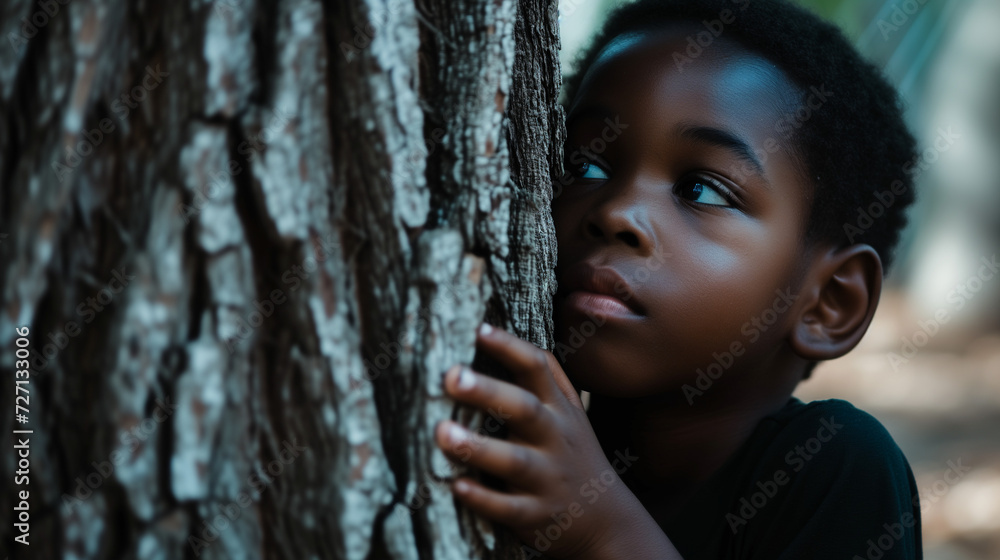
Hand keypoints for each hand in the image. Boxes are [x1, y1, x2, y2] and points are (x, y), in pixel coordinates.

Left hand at [434, 323, 634, 558]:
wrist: (606, 519)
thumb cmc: (569, 451)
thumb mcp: (568, 411)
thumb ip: (541, 376)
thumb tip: (490, 331)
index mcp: (559, 408)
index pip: (537, 368)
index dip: (509, 347)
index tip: (478, 329)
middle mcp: (556, 438)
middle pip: (524, 409)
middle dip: (489, 392)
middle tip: (451, 376)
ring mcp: (548, 478)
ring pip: (514, 461)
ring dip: (478, 447)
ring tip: (443, 432)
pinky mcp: (536, 514)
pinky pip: (509, 508)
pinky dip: (484, 499)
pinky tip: (456, 486)